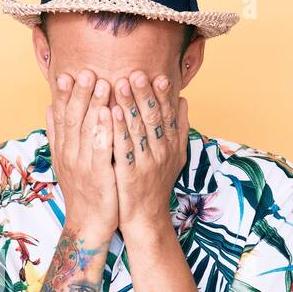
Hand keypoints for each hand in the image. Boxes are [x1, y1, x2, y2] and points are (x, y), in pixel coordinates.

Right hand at [47, 69, 117, 242]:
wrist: (88, 224)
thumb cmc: (82, 190)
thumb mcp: (64, 160)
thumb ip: (57, 134)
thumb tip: (47, 107)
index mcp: (62, 149)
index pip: (60, 117)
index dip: (62, 96)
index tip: (65, 74)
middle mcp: (69, 154)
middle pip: (72, 118)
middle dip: (78, 94)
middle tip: (85, 72)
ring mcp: (82, 164)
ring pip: (86, 129)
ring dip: (93, 104)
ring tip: (100, 82)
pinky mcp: (98, 175)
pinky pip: (100, 148)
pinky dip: (103, 129)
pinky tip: (109, 113)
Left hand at [111, 70, 188, 242]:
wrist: (146, 218)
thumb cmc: (157, 185)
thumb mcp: (176, 157)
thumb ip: (179, 128)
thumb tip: (184, 100)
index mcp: (171, 146)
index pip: (168, 116)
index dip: (163, 96)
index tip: (159, 76)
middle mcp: (161, 153)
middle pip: (153, 119)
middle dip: (145, 95)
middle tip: (136, 73)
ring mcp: (145, 164)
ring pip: (137, 130)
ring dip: (128, 105)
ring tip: (119, 84)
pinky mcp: (129, 174)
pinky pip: (122, 148)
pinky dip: (116, 129)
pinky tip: (108, 113)